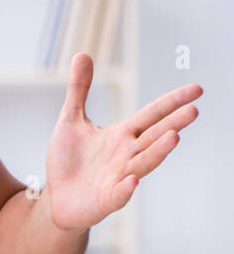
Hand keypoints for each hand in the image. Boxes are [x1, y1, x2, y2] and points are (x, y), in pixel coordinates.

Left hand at [45, 53, 201, 230]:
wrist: (58, 196)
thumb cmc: (68, 160)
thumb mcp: (71, 120)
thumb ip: (79, 90)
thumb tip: (82, 54)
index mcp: (122, 135)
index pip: (152, 115)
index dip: (172, 102)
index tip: (196, 89)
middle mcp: (127, 155)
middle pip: (154, 137)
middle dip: (173, 124)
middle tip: (194, 109)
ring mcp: (120, 178)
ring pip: (143, 163)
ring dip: (158, 152)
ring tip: (174, 136)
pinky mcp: (107, 199)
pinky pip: (120, 194)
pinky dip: (126, 187)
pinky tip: (133, 179)